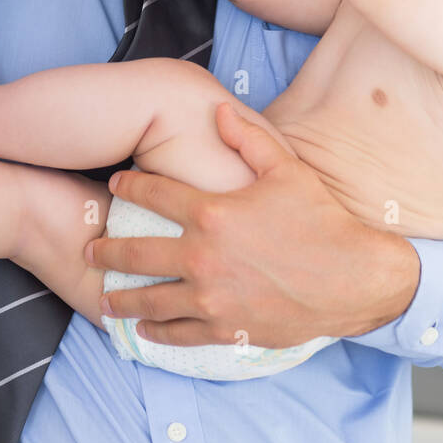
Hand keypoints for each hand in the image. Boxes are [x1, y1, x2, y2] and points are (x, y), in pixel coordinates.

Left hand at [85, 102, 421, 347]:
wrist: (352, 279)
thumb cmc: (321, 220)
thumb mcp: (286, 169)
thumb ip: (247, 137)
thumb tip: (218, 109)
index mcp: (213, 214)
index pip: (155, 195)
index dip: (130, 185)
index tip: (116, 183)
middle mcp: (202, 257)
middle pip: (137, 254)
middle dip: (107, 250)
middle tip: (90, 248)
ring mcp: (210, 298)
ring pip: (150, 300)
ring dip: (122, 298)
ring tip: (103, 296)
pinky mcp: (224, 330)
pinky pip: (178, 334)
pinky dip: (155, 332)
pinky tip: (143, 329)